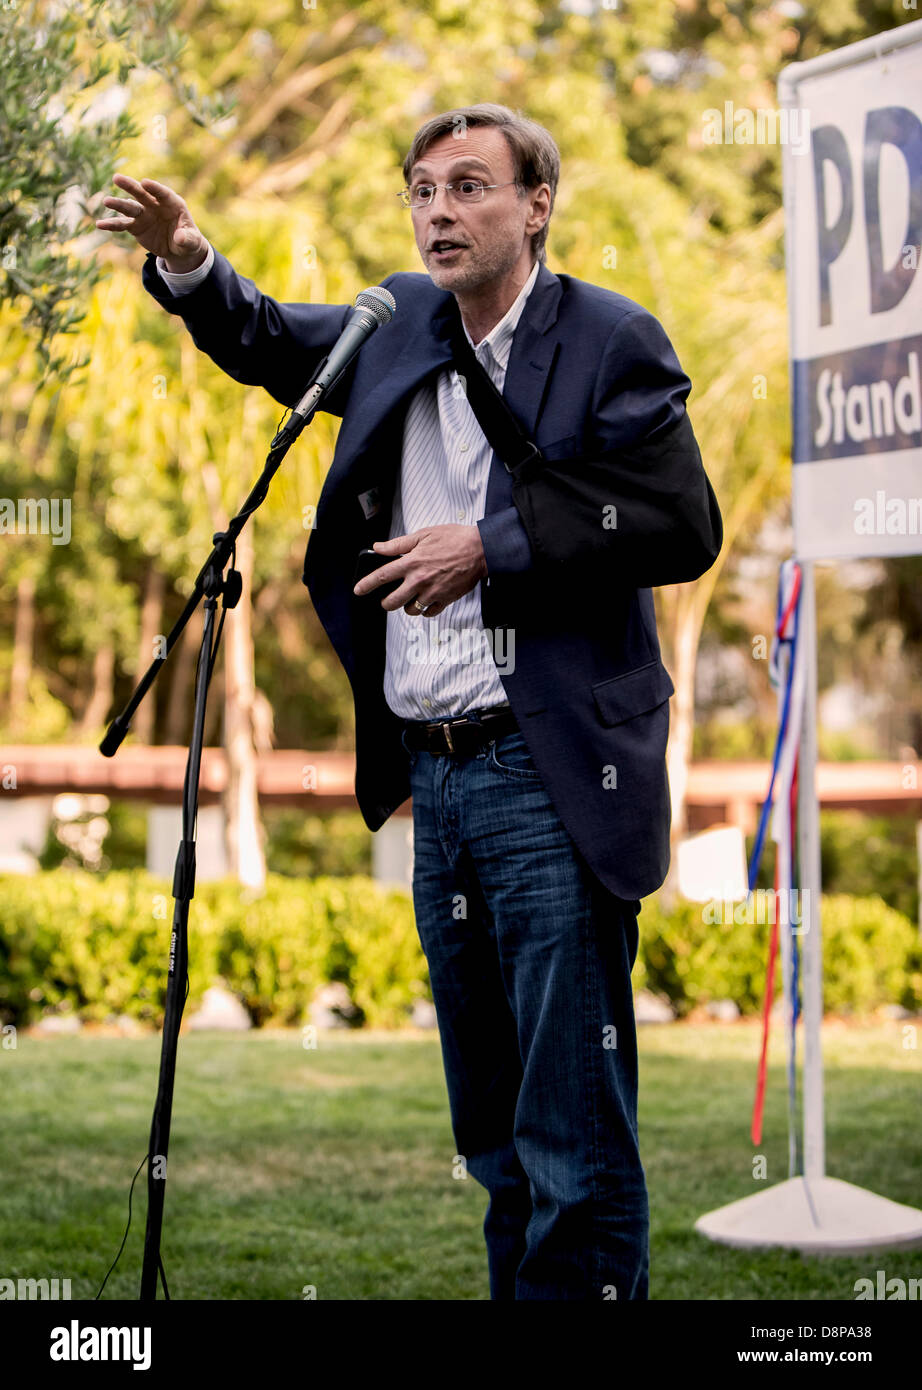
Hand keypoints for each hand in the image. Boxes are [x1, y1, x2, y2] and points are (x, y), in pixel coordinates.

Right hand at [95, 175, 206, 270]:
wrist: (178, 248)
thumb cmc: (188, 239)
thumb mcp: (192, 241)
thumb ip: (187, 238)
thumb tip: (180, 238)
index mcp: (172, 203)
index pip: (163, 193)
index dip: (154, 188)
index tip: (144, 183)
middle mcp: (155, 205)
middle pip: (141, 194)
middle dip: (130, 186)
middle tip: (117, 178)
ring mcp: (144, 214)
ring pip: (129, 207)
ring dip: (118, 204)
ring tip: (106, 201)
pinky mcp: (135, 226)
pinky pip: (122, 225)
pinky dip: (112, 225)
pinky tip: (100, 224)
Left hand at [352, 525, 487, 617]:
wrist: (480, 550)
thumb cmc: (453, 539)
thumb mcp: (423, 534)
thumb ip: (398, 545)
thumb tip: (379, 547)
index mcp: (412, 563)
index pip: (381, 576)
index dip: (366, 584)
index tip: (358, 590)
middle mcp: (419, 580)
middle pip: (392, 602)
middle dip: (385, 602)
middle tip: (387, 599)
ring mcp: (432, 593)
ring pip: (410, 611)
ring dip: (406, 606)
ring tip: (409, 597)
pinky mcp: (445, 600)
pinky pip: (428, 613)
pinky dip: (424, 609)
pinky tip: (425, 600)